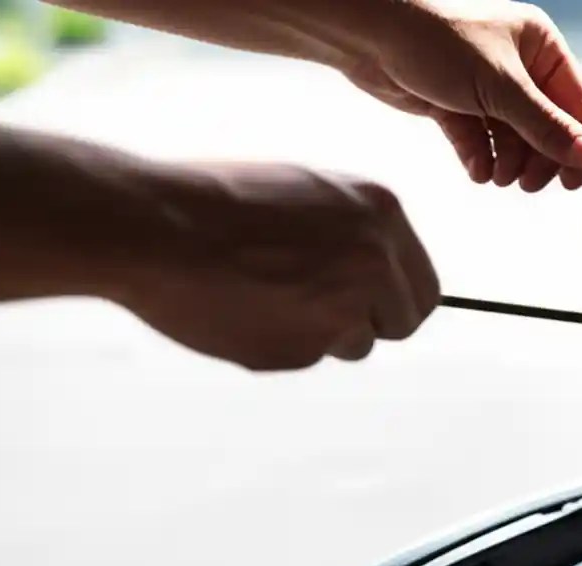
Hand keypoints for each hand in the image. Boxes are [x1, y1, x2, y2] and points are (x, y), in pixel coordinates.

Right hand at [121, 162, 438, 370]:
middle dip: (373, 324)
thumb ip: (354, 234)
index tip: (377, 305)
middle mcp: (376, 263)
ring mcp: (342, 310)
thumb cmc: (220, 201)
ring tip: (266, 295)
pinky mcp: (303, 349)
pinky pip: (306, 357)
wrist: (157, 227)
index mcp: (382, 214)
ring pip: (356, 345)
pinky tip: (242, 308)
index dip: (396, 299)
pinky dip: (280, 343)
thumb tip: (382, 275)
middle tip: (328, 313)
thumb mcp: (308, 192)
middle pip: (403, 322)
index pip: (424, 284)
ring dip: (323, 333)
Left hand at [344, 0, 581, 191]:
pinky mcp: (456, 102)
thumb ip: (546, 126)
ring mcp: (486, 85)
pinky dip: (480, 157)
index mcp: (540, 46)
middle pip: (546, 126)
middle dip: (538, 158)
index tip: (574, 180)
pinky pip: (480, 138)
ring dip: (509, 162)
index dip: (579, 144)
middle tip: (528, 185)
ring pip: (513, 136)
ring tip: (497, 177)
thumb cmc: (436, 42)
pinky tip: (477, 170)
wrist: (369, 36)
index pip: (577, 103)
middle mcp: (518, 64)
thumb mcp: (501, 88)